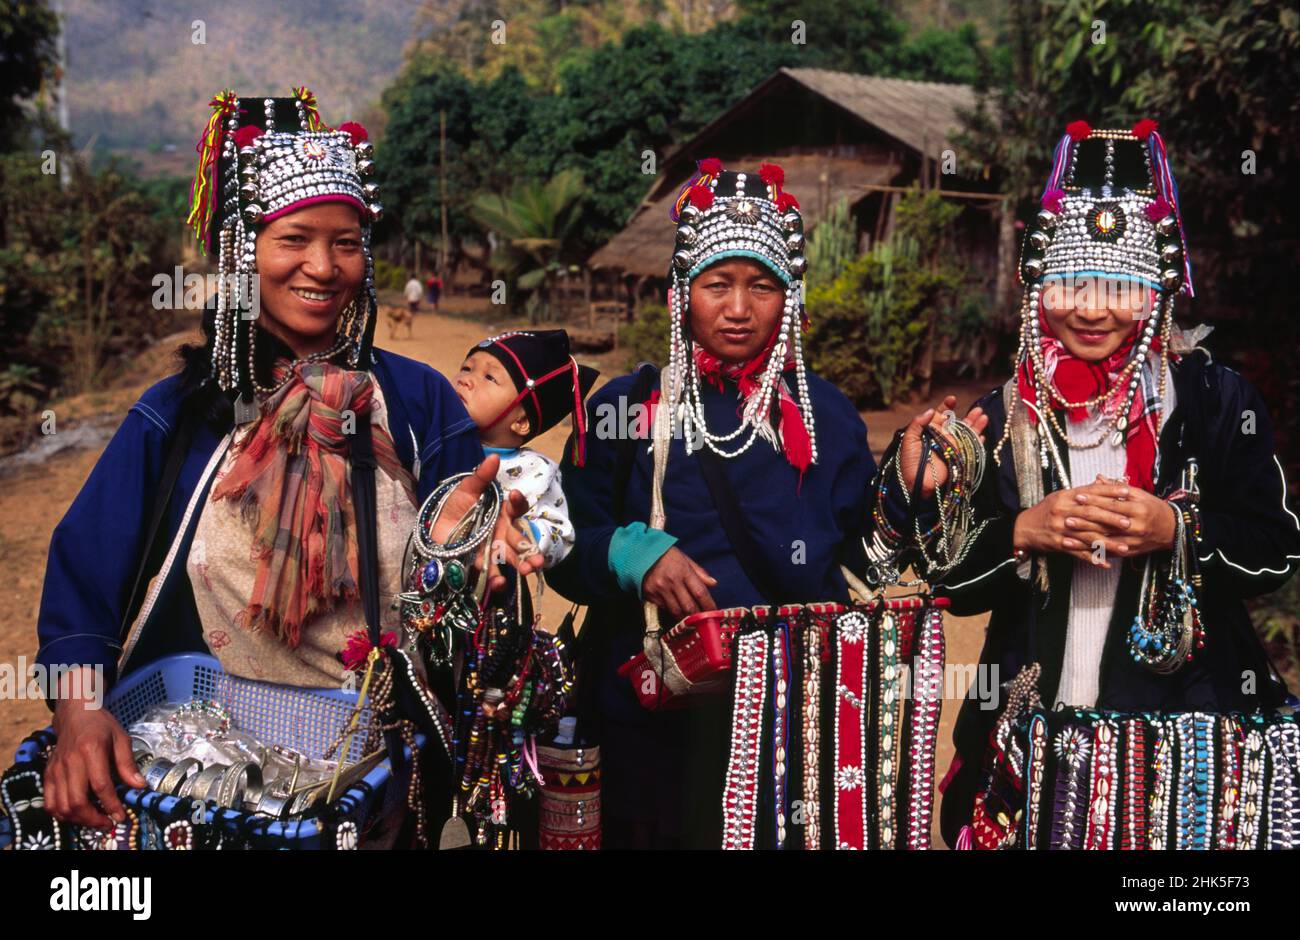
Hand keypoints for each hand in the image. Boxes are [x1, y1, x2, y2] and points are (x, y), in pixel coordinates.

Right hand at [45, 673, 144, 828]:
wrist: (75, 713)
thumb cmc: (101, 725)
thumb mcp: (121, 738)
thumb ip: (128, 763)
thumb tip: (140, 786)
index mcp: (91, 750)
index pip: (101, 785)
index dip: (111, 804)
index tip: (121, 816)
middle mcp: (70, 761)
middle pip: (77, 800)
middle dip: (93, 818)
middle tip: (108, 824)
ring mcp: (56, 769)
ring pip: (61, 806)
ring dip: (78, 819)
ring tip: (95, 821)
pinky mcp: (48, 774)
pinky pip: (49, 802)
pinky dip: (61, 814)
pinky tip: (76, 814)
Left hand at [432, 454, 542, 591]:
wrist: (434, 529)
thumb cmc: (455, 507)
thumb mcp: (466, 490)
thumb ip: (481, 477)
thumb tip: (493, 456)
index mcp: (502, 513)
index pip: (516, 508)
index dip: (518, 502)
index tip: (515, 495)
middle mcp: (502, 533)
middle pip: (519, 540)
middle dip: (530, 550)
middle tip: (538, 559)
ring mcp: (493, 550)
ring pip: (510, 558)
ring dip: (521, 565)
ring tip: (528, 571)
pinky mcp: (481, 564)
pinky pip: (492, 573)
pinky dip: (496, 580)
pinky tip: (499, 583)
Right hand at [642, 547, 717, 621]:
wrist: (641, 553)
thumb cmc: (666, 555)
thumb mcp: (685, 559)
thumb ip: (700, 573)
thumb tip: (713, 584)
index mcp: (683, 571)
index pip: (700, 592)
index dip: (708, 605)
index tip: (713, 612)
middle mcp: (672, 581)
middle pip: (689, 606)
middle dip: (698, 616)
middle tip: (703, 620)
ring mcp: (660, 589)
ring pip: (676, 611)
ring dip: (685, 617)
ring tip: (691, 619)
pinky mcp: (650, 595)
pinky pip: (664, 608)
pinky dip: (671, 611)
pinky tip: (676, 609)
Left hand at [899, 394, 988, 497]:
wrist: (917, 484)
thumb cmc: (909, 463)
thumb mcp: (908, 440)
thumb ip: (917, 424)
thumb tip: (930, 410)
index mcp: (930, 431)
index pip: (940, 416)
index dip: (946, 407)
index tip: (952, 399)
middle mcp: (943, 438)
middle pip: (958, 424)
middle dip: (968, 416)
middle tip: (977, 409)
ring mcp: (952, 448)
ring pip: (967, 434)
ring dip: (975, 425)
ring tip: (983, 416)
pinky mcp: (959, 458)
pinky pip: (971, 448)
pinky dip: (977, 442)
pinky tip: (983, 435)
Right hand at [1012, 480, 1160, 568]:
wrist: (1022, 528)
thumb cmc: (1044, 512)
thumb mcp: (1059, 497)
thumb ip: (1080, 492)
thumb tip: (1101, 484)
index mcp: (1065, 497)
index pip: (1091, 492)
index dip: (1110, 491)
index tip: (1127, 492)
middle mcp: (1063, 511)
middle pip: (1091, 514)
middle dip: (1112, 519)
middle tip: (1129, 522)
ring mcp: (1060, 528)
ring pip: (1088, 535)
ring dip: (1107, 543)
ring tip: (1124, 546)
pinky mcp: (1058, 544)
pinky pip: (1077, 552)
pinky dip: (1092, 558)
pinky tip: (1105, 563)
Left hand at [1066, 475, 1177, 558]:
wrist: (1172, 530)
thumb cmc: (1154, 509)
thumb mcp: (1140, 495)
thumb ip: (1116, 488)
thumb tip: (1097, 478)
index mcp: (1139, 509)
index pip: (1112, 504)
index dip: (1094, 500)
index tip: (1078, 497)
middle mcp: (1136, 527)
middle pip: (1106, 524)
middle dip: (1085, 521)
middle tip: (1067, 517)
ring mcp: (1132, 541)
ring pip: (1105, 541)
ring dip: (1084, 539)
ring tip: (1066, 536)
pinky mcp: (1129, 552)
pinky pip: (1108, 553)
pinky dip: (1092, 552)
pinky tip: (1078, 550)